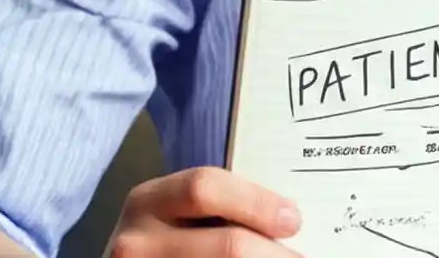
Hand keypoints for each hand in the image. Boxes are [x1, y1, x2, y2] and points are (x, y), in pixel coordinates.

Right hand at [105, 166, 302, 256]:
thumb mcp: (176, 214)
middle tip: (302, 257)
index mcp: (148, 200)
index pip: (206, 188)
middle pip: (227, 245)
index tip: (293, 220)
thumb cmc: (165, 238)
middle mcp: (136, 241)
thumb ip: (218, 208)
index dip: (256, 203)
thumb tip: (288, 216)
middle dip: (273, 253)